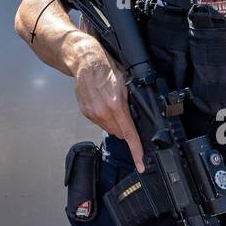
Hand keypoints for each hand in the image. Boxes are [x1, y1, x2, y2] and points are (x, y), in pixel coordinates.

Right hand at [67, 32, 145, 170]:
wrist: (85, 62)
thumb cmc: (106, 68)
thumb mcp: (126, 84)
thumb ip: (131, 104)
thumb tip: (137, 118)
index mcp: (116, 106)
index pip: (129, 134)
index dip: (137, 151)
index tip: (140, 164)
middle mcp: (103, 112)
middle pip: (120, 133)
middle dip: (125, 128)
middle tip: (125, 113)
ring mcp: (92, 113)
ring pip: (109, 129)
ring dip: (114, 122)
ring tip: (112, 104)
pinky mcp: (85, 112)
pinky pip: (99, 122)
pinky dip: (103, 117)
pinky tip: (103, 103)